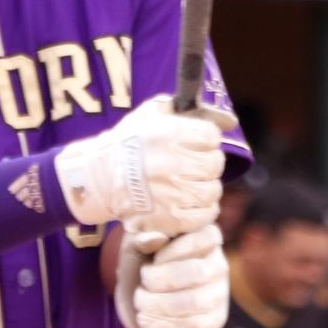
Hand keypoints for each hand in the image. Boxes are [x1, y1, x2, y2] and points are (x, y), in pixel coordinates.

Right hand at [54, 95, 224, 236]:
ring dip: (204, 186)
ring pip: (213, 190)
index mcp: (170, 134)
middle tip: (192, 164)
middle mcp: (173, 163)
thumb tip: (230, 121)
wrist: (97, 179)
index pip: (211, 136)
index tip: (195, 143)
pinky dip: (202, 210)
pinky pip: (205, 215)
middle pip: (215, 164)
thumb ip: (190, 109)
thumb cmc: (127, 143)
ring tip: (188, 184)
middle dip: (206, 162)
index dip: (205, 139)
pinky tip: (188, 202)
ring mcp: (172, 193)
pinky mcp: (170, 218)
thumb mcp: (151, 113)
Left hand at [129, 222, 229, 327]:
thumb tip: (155, 238)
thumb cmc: (141, 265)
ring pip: (196, 302)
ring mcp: (220, 295)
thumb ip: (141, 239)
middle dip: (159, 282)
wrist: (140, 300)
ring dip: (158, 307)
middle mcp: (219, 264)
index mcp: (205, 237)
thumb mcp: (135, 247)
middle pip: (197, 272)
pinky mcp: (214, 322)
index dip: (167, 255)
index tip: (148, 265)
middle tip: (141, 288)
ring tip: (141, 308)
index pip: (198, 240)